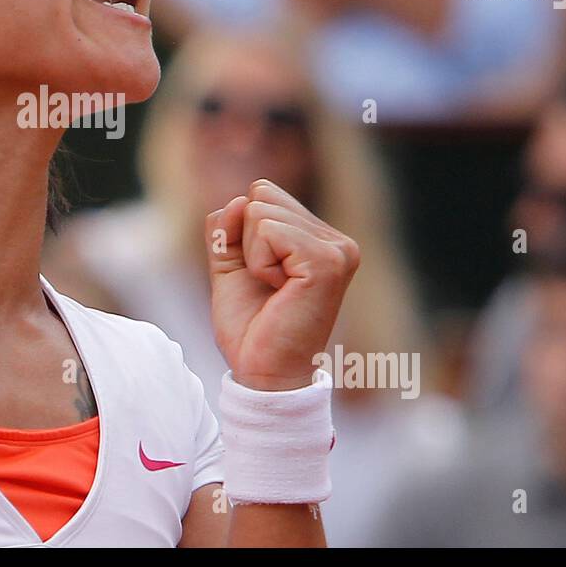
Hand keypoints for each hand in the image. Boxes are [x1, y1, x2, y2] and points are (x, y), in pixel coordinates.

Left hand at [205, 179, 359, 390]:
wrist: (262, 373)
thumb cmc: (252, 326)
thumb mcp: (230, 265)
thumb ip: (228, 227)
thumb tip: (240, 200)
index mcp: (320, 239)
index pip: (264, 193)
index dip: (242, 231)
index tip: (258, 274)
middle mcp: (337, 241)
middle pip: (261, 195)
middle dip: (245, 241)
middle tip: (265, 285)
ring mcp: (337, 250)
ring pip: (261, 211)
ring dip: (251, 254)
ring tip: (273, 289)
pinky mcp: (327, 262)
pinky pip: (268, 230)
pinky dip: (258, 262)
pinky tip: (278, 290)